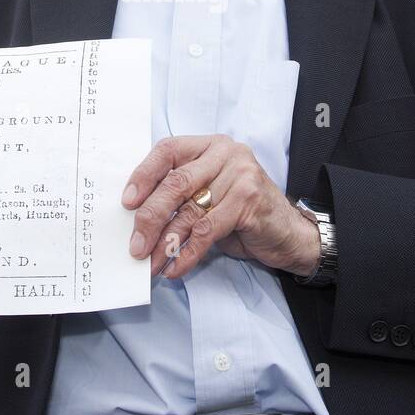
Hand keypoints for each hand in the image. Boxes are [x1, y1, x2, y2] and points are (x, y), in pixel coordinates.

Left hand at [122, 134, 320, 278]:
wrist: (287, 233)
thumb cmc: (241, 212)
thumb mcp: (209, 194)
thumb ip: (180, 194)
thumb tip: (136, 218)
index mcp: (210, 146)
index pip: (168, 150)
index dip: (144, 175)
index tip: (126, 202)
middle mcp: (226, 154)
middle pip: (175, 183)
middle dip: (150, 218)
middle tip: (135, 245)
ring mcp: (241, 175)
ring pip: (189, 210)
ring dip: (165, 243)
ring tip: (152, 264)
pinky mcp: (249, 201)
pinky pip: (207, 230)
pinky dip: (187, 253)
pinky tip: (175, 268)